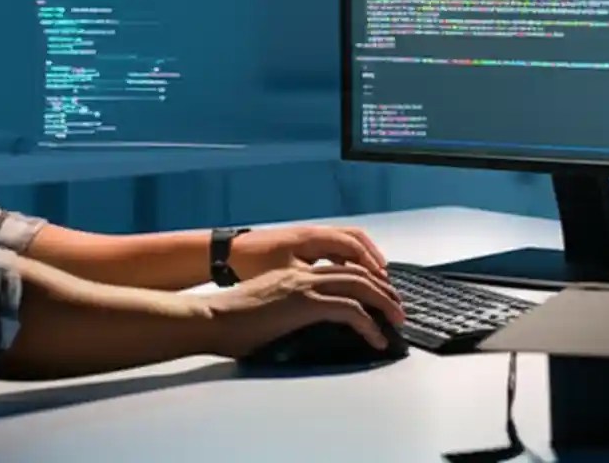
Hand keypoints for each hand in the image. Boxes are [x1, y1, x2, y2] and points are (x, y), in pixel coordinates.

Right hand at [205, 264, 405, 358]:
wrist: (210, 318)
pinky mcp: (305, 304)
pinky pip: (349, 310)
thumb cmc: (230, 320)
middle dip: (383, 291)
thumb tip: (303, 324)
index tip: (380, 296)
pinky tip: (376, 339)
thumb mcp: (266, 308)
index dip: (366, 281)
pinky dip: (368, 324)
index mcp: (295, 275)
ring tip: (396, 322)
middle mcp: (304, 275)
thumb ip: (288, 309)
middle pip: (358, 274)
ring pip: (360, 287)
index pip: (342, 270)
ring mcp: (305, 287)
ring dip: (384, 304)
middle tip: (397, 309)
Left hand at [231, 225, 389, 280]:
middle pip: (356, 241)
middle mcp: (315, 234)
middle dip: (375, 263)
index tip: (384, 287)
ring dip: (363, 260)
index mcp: (313, 239)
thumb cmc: (252, 264)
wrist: (227, 252)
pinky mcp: (304, 245)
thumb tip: (339, 301)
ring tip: (377, 280)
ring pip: (347, 243)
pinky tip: (351, 276)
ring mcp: (310, 237)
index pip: (353, 247)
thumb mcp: (284, 276)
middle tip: (388, 286)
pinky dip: (349, 259)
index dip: (371, 268)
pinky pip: (335, 247)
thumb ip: (313, 285)